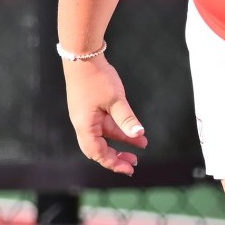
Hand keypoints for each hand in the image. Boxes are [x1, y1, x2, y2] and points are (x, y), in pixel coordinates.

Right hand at [64, 54, 147, 173]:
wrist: (83, 56)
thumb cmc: (96, 78)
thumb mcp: (116, 99)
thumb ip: (126, 119)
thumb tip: (139, 135)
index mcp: (85, 126)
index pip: (98, 153)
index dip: (114, 163)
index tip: (130, 169)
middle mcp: (83, 124)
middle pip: (98, 149)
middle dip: (116, 157)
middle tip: (134, 163)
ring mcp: (86, 116)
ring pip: (104, 136)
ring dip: (121, 141)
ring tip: (141, 144)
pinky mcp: (90, 108)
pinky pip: (105, 124)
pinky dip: (118, 129)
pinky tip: (133, 129)